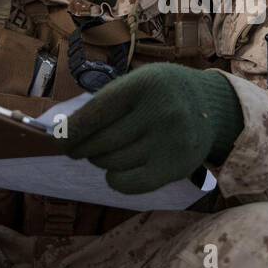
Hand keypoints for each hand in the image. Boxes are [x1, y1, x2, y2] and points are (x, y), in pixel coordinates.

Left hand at [61, 63, 243, 193]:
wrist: (210, 106)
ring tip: (109, 151)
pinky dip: (115, 179)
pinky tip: (119, 170)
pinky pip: (128, 184)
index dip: (71, 131)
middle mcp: (161, 112)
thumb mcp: (137, 83)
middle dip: (82, 148)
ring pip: (112, 164)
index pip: (96, 114)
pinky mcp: (177, 167)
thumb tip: (62, 135)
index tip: (56, 141)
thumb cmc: (161, 94)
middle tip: (79, 148)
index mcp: (146, 85)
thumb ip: (104, 105)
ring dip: (101, 161)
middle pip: (101, 142)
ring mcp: (171, 141)